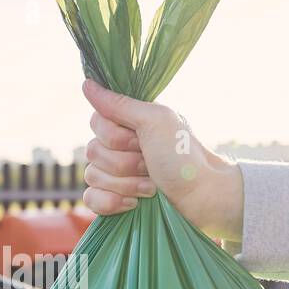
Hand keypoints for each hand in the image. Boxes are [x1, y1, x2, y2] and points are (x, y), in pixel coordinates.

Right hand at [80, 79, 243, 238]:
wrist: (201, 198)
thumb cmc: (183, 157)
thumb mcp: (155, 121)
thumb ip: (119, 104)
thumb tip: (86, 84)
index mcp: (129, 123)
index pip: (95, 122)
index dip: (115, 135)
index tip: (140, 139)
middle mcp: (120, 146)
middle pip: (92, 151)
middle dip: (124, 162)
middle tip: (151, 164)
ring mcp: (116, 174)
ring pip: (92, 176)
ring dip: (125, 184)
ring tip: (151, 187)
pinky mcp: (114, 199)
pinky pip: (91, 199)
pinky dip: (111, 203)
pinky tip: (133, 205)